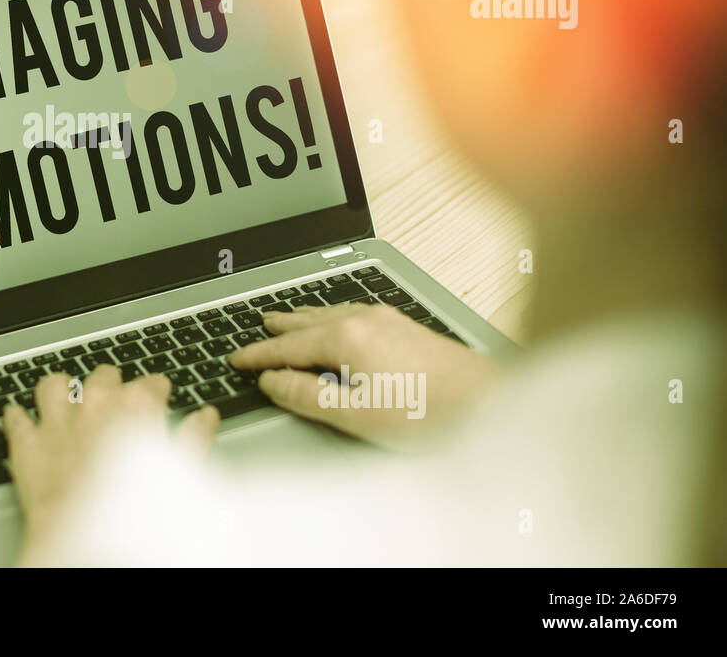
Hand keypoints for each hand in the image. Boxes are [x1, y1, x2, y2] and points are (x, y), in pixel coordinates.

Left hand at [3, 364, 218, 551]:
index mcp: (136, 408)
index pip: (150, 383)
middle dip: (110, 384)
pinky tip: (20, 417)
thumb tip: (205, 417)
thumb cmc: (138, 513)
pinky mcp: (26, 445)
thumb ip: (194, 439)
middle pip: (103, 376)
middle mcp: (94, 406)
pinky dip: (18, 417)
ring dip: (61, 389)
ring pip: (54, 385)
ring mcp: (56, 422)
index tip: (158, 396)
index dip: (156, 389)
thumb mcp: (181, 472)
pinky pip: (15, 418)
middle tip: (115, 399)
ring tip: (66, 397)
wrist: (90, 542)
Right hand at [230, 303, 500, 449]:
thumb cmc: (428, 415)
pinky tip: (337, 319)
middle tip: (256, 327)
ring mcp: (387, 319)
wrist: (489, 404)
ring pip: (331, 312)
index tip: (238, 360)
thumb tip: (273, 382)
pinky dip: (331, 315)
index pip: (288, 347)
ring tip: (287, 318)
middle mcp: (364, 319)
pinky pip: (353, 311)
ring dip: (304, 317)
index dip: (259, 355)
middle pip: (308, 321)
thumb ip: (307, 397)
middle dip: (279, 327)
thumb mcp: (355, 416)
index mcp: (346, 338)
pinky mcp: (405, 326)